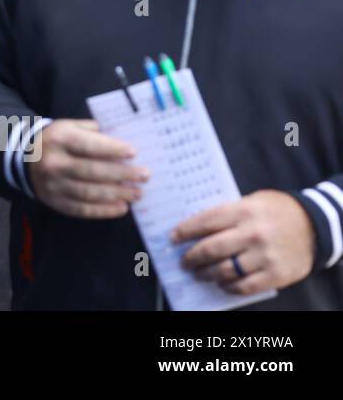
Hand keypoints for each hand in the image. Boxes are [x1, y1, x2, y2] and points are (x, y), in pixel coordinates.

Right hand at [28, 119, 148, 218]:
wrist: (24, 158)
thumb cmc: (56, 140)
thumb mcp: (69, 126)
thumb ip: (92, 131)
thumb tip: (120, 142)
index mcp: (59, 140)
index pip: (88, 145)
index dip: (112, 149)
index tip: (134, 153)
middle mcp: (54, 163)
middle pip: (92, 171)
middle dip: (122, 174)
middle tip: (144, 175)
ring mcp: (53, 185)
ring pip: (89, 193)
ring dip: (117, 194)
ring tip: (137, 193)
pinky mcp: (54, 201)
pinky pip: (81, 209)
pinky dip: (103, 211)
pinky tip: (122, 208)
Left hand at [173, 190, 315, 295]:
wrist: (315, 226)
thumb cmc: (277, 210)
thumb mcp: (251, 201)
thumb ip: (227, 213)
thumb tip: (196, 227)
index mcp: (243, 211)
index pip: (204, 222)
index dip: (185, 231)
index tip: (173, 238)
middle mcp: (252, 234)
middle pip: (210, 249)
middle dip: (192, 257)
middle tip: (183, 261)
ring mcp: (264, 256)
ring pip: (224, 270)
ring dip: (206, 274)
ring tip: (199, 273)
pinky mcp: (275, 274)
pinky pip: (244, 286)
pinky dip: (228, 287)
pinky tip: (221, 284)